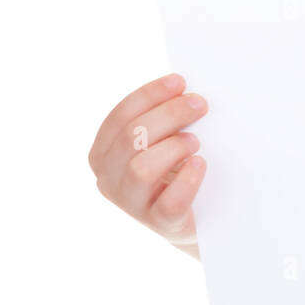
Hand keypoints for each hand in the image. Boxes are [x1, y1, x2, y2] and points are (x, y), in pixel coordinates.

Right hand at [88, 73, 207, 246]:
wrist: (195, 217)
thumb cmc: (175, 170)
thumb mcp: (160, 142)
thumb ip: (161, 121)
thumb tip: (184, 91)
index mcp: (104, 152)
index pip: (120, 117)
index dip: (150, 95)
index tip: (180, 81)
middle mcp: (109, 178)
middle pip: (132, 138)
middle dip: (168, 114)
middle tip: (200, 104)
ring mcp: (131, 203)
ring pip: (141, 169)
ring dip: (173, 147)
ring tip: (195, 142)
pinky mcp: (159, 223)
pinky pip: (170, 202)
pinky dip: (187, 180)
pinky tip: (200, 164)